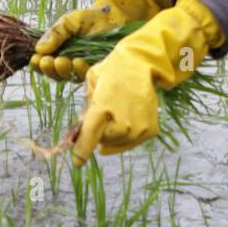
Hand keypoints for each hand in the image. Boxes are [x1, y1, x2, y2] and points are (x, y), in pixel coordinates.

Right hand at [30, 0, 178, 80]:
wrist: (117, 15)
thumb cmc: (92, 18)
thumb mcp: (69, 21)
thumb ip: (55, 33)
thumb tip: (38, 49)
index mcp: (61, 52)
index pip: (46, 64)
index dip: (39, 65)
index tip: (36, 60)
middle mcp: (72, 64)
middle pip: (56, 75)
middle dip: (51, 70)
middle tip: (50, 61)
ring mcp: (86, 69)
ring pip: (70, 78)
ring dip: (65, 71)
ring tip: (65, 61)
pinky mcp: (100, 70)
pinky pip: (88, 75)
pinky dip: (81, 70)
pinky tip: (79, 62)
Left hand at [71, 0, 224, 165]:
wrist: (143, 63)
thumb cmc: (112, 71)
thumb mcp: (91, 83)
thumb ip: (85, 109)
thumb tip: (81, 130)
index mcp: (102, 109)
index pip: (88, 139)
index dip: (80, 153)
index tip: (77, 162)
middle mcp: (121, 123)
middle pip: (101, 143)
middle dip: (97, 134)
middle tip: (101, 118)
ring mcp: (137, 129)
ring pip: (116, 145)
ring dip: (111, 136)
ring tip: (115, 114)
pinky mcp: (150, 130)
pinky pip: (131, 142)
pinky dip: (126, 135)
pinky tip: (127, 118)